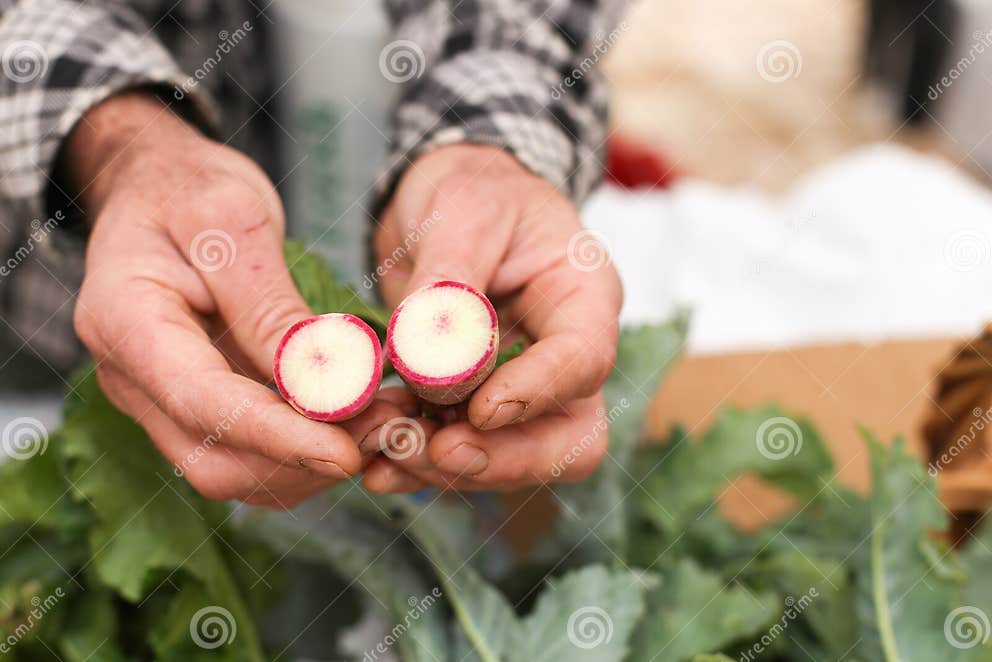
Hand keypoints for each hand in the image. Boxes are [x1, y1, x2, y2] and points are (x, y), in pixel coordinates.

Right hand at [68, 92, 410, 507]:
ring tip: (384, 422)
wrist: (158, 186)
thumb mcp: (232, 220)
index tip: (346, 451)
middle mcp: (131, 377)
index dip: (279, 437)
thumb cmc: (189, 189)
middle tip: (386, 427)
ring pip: (235, 469)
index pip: (203, 402)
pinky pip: (248, 452)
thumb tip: (317, 380)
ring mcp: (159, 399)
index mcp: (125, 321)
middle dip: (304, 458)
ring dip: (312, 463)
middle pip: (216, 458)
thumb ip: (267, 303)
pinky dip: (304, 449)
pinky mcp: (193, 407)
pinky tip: (355, 419)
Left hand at [365, 144, 622, 491]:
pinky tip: (374, 464)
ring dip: (445, 467)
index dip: (538, 393)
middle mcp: (564, 356)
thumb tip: (435, 365)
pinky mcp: (476, 408)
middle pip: (565, 439)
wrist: (445, 201)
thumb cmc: (473, 190)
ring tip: (380, 454)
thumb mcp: (463, 212)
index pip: (585, 360)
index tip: (480, 411)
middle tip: (427, 452)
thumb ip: (451, 285)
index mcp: (584, 298)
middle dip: (496, 458)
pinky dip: (416, 463)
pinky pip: (459, 453)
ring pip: (510, 459)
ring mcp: (524, 389)